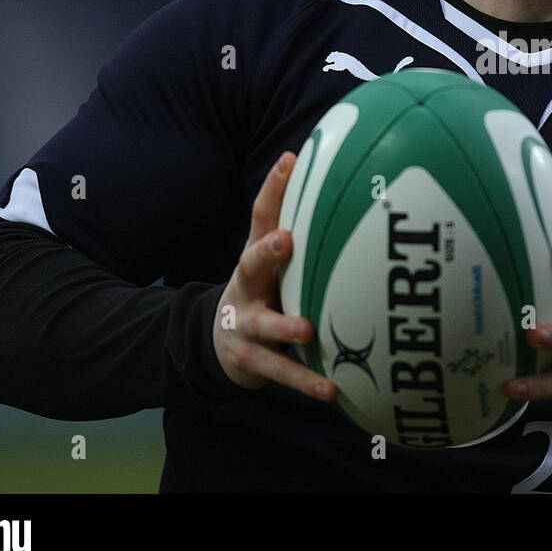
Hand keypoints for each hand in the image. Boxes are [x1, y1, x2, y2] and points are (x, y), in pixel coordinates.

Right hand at [212, 151, 337, 401]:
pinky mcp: (252, 360)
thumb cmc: (262, 286)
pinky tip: (331, 389)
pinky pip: (281, 372)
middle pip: (250, 264)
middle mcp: (246, 286)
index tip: (290, 161)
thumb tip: (312, 162)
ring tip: (306, 330)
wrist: (220, 338)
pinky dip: (306, 381)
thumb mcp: (269, 254)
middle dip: (267, 252)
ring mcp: (246, 324)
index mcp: (255, 256)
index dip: (273, 188)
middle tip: (286, 240)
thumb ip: (291, 219)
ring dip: (284, 327)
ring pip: (264, 326)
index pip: (262, 216)